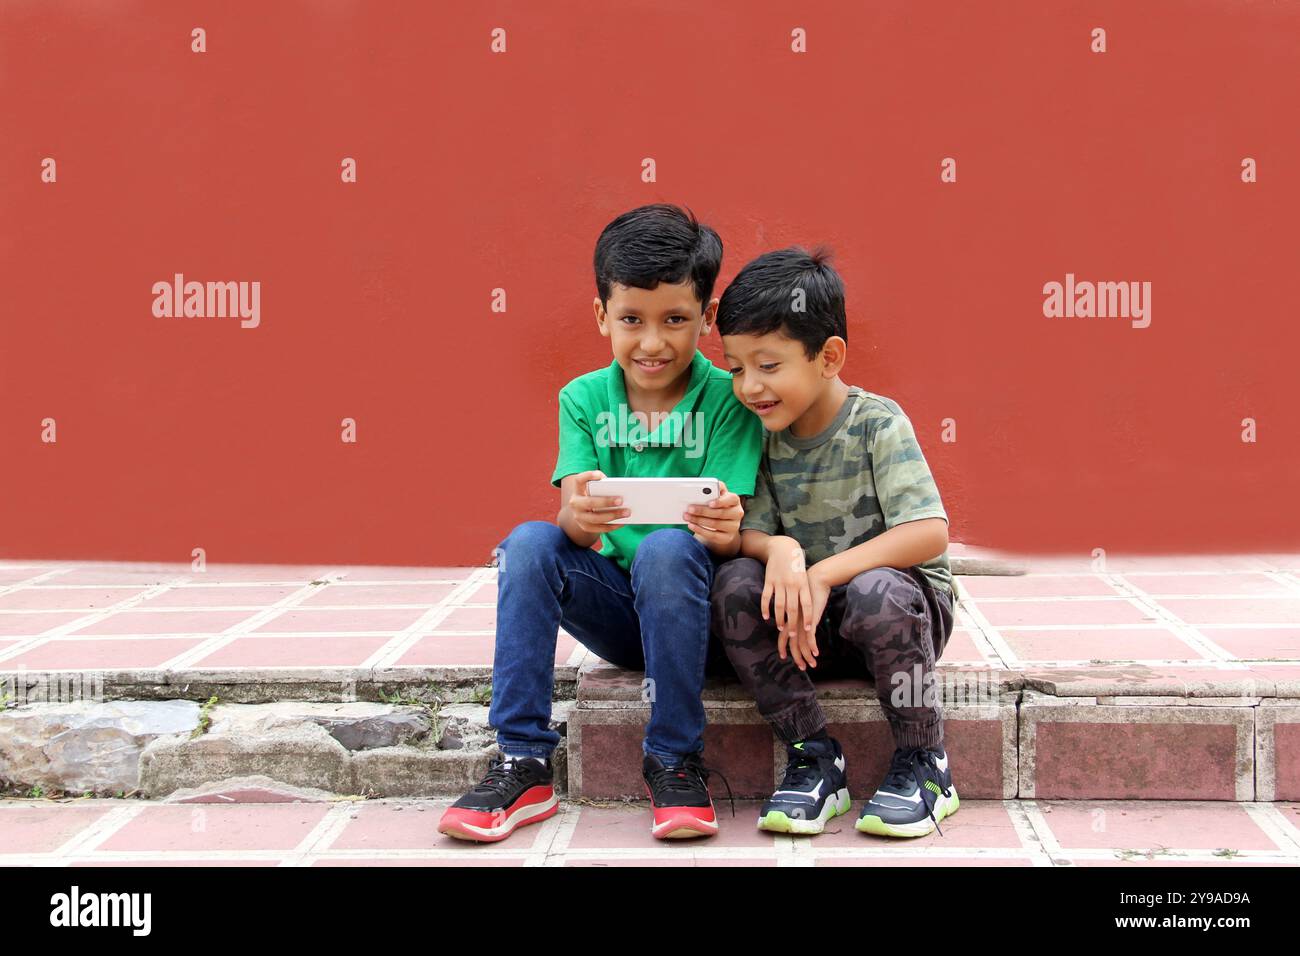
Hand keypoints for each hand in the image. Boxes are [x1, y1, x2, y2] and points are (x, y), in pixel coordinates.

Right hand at [567, 470, 629, 535]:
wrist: (584, 512)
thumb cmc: (595, 495)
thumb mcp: (595, 489)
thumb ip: (604, 486)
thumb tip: (622, 491)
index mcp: (577, 489)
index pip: (579, 479)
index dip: (588, 476)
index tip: (600, 476)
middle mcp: (575, 503)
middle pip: (590, 502)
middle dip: (606, 501)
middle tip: (621, 500)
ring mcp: (578, 516)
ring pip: (595, 518)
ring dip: (613, 515)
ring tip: (626, 512)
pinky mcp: (585, 527)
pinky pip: (599, 528)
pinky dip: (612, 526)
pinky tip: (623, 522)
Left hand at [683, 479, 742, 549]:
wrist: (721, 523)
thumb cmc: (716, 505)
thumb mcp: (715, 495)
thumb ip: (710, 490)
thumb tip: (696, 490)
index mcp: (734, 500)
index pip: (732, 499)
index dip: (721, 501)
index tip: (709, 503)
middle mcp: (737, 513)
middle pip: (721, 513)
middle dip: (703, 510)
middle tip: (689, 508)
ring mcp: (733, 526)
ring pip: (716, 524)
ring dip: (699, 520)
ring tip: (687, 516)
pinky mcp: (727, 537)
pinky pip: (713, 535)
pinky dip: (700, 530)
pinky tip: (691, 525)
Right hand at [763, 537, 812, 666]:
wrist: (783, 547)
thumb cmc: (797, 564)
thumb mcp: (804, 576)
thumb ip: (804, 591)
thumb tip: (806, 609)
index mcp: (803, 584)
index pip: (807, 604)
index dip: (808, 618)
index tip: (808, 630)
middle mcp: (791, 584)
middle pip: (792, 608)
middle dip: (792, 623)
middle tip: (792, 634)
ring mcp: (779, 582)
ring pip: (779, 605)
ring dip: (779, 618)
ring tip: (780, 628)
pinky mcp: (769, 580)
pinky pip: (766, 597)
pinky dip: (765, 608)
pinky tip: (766, 617)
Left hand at [786, 564, 832, 669]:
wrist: (816, 579)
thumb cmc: (809, 592)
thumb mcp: (800, 606)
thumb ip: (798, 617)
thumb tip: (800, 626)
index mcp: (789, 618)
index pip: (782, 637)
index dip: (783, 648)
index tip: (785, 658)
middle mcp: (793, 621)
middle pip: (792, 644)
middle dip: (797, 657)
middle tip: (802, 668)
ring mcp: (801, 621)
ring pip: (801, 643)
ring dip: (806, 656)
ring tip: (813, 665)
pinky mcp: (810, 618)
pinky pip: (810, 637)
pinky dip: (812, 647)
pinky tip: (816, 654)